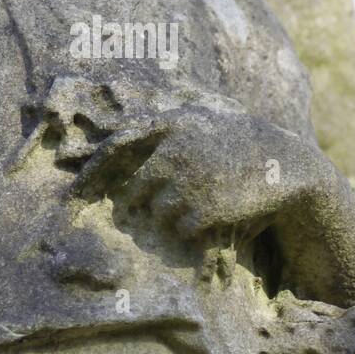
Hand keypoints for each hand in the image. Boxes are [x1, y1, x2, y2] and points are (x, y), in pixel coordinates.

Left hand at [72, 105, 328, 240]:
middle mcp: (173, 150)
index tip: (70, 198)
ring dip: (180, 214)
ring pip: (160, 214)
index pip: (114, 148)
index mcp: (170, 124)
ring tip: (212, 197)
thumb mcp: (198, 124)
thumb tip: (106, 150)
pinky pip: (183, 229)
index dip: (89, 175)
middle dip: (153, 202)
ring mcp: (187, 179)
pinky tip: (221, 210)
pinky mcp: (202, 207)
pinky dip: (198, 228)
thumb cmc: (236, 146)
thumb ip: (159, 134)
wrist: (284, 164)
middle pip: (137, 192)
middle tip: (187, 196)